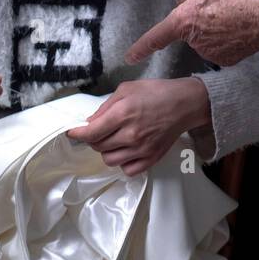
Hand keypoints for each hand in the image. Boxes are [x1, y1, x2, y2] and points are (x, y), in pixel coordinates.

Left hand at [65, 77, 210, 176]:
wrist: (185, 104)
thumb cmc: (156, 92)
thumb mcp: (127, 89)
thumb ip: (106, 106)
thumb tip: (90, 122)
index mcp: (123, 114)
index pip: (91, 133)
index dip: (77, 134)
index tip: (73, 133)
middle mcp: (131, 134)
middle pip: (98, 147)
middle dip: (94, 139)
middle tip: (100, 131)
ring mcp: (142, 149)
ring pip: (110, 160)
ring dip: (107, 151)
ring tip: (114, 140)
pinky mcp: (151, 158)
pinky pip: (127, 170)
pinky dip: (123, 162)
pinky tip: (126, 151)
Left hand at [124, 0, 258, 66]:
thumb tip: (181, 3)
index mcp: (185, 19)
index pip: (156, 36)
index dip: (141, 48)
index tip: (130, 57)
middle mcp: (194, 40)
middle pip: (186, 31)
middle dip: (196, 22)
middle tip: (218, 9)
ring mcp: (209, 53)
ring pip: (202, 40)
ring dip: (211, 31)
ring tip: (231, 19)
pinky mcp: (223, 61)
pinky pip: (216, 49)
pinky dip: (223, 42)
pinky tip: (237, 32)